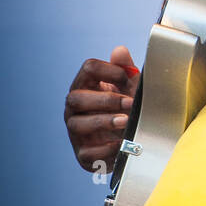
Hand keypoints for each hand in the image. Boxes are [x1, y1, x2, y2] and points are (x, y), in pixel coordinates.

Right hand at [64, 45, 139, 172]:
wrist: (129, 143)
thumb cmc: (126, 110)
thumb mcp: (130, 89)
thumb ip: (126, 70)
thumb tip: (119, 51)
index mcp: (87, 86)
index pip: (88, 68)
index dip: (110, 70)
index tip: (128, 77)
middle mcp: (75, 108)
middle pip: (76, 97)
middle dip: (106, 99)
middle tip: (130, 104)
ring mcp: (76, 131)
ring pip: (77, 125)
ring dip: (104, 122)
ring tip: (125, 122)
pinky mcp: (83, 155)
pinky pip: (87, 152)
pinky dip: (104, 149)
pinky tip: (120, 144)